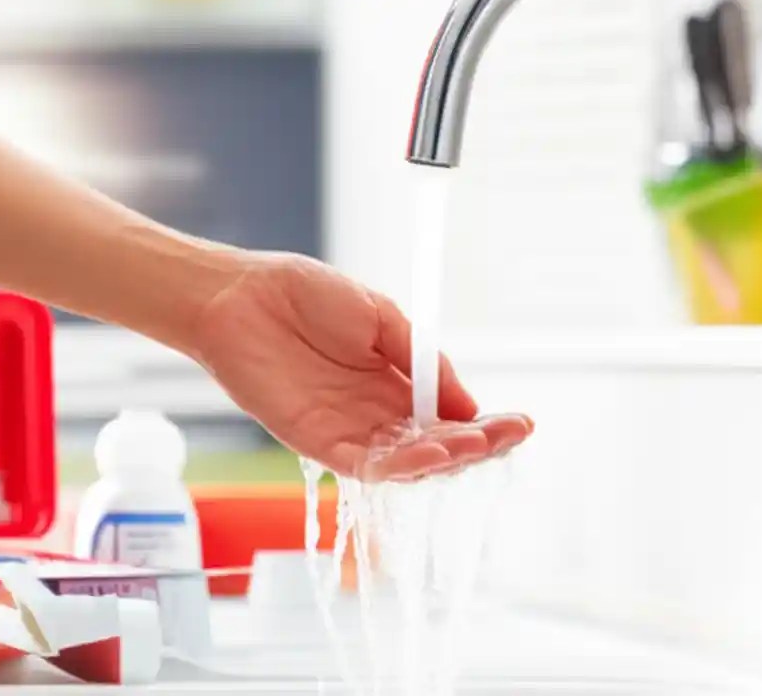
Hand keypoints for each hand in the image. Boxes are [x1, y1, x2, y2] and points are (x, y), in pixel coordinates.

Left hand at [188, 253, 532, 480]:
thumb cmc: (304, 295)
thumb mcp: (381, 317)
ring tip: (470, 447)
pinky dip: (397, 466)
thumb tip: (467, 403)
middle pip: (436, 447)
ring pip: (405, 464)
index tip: (521, 424)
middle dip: (476, 446)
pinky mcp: (315, 442)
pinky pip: (363, 466)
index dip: (487, 426)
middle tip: (505, 438)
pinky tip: (426, 456)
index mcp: (396, 384)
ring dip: (441, 460)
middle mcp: (376, 415)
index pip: (451, 418)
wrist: (240, 294)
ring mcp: (348, 431)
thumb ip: (421, 359)